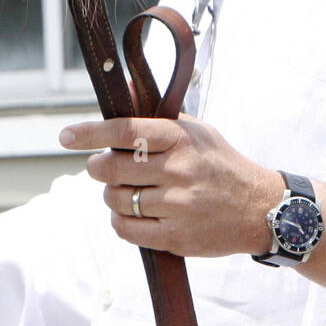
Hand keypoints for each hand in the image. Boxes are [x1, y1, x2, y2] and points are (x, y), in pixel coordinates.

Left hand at [61, 117, 283, 258]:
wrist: (259, 208)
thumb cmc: (220, 164)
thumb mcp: (195, 131)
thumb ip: (158, 115)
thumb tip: (125, 88)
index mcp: (180, 139)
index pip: (125, 131)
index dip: (91, 132)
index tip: (66, 136)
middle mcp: (178, 170)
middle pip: (113, 168)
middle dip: (98, 167)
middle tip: (100, 166)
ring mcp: (178, 206)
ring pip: (117, 200)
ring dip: (112, 195)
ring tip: (125, 190)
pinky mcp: (178, 237)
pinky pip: (128, 230)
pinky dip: (120, 221)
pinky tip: (130, 213)